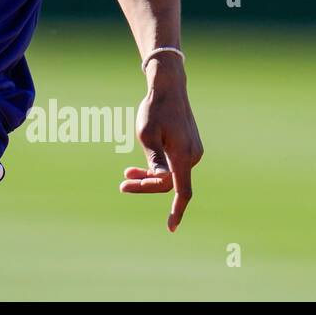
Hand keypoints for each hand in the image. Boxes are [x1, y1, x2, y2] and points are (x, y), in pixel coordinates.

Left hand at [120, 58, 203, 231]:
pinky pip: (173, 165)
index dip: (176, 210)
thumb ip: (154, 159)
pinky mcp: (188, 146)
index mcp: (183, 155)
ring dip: (150, 177)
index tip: (171, 227)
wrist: (169, 87)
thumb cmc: (155, 109)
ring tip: (127, 174)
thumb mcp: (147, 134)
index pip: (182, 191)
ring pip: (171, 174)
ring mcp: (192, 151)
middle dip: (147, 186)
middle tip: (122, 185)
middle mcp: (192, 156)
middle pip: (170, 183)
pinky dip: (157, 168)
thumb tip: (161, 181)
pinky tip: (138, 167)